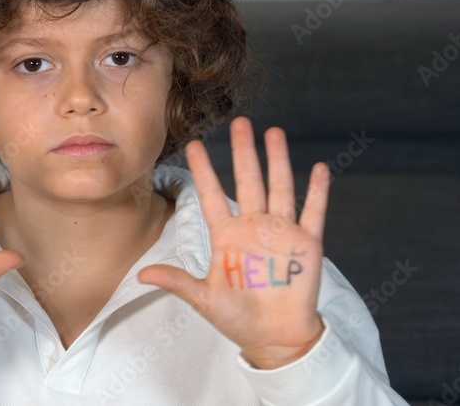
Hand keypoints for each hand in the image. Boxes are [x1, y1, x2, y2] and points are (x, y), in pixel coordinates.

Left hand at [138, 116, 329, 368]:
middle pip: (247, 181)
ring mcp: (280, 232)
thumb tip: (141, 274)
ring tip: (274, 132)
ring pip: (278, 188)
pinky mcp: (306, 244)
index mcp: (226, 236)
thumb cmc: (238, 318)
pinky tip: (318, 167)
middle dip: (243, 152)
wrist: (275, 338)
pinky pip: (312, 212)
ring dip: (277, 160)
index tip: (195, 145)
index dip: (204, 171)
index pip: (211, 196)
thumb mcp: (204, 300)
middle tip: (239, 123)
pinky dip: (316, 191)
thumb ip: (178, 282)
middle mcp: (252, 227)